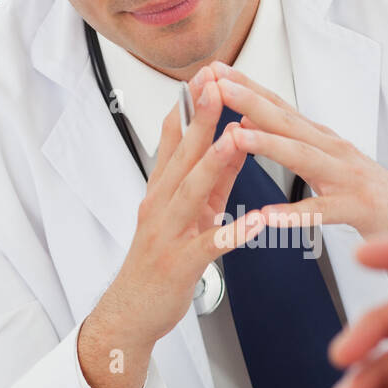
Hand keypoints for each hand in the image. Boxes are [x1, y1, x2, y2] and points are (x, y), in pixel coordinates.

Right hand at [78, 71, 264, 387]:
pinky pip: (209, 247)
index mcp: (162, 192)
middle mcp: (161, 206)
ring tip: (237, 138)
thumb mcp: (180, 212)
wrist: (131, 313)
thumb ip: (204, 177)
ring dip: (214, 164)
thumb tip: (222, 138)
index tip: (208, 74)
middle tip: (218, 85)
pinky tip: (256, 220)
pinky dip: (232, 232)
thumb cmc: (158, 261)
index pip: (177, 142)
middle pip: (183, 158)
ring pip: (192, 194)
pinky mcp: (179, 265)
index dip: (193, 109)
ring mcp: (168, 235)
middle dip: (202, 121)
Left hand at [214, 66, 387, 237]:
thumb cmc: (370, 193)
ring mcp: (346, 178)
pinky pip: (321, 212)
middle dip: (251, 101)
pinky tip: (267, 216)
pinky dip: (293, 214)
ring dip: (269, 144)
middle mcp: (334, 150)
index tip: (215, 70)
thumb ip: (295, 143)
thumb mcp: (329, 162)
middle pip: (288, 121)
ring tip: (237, 136)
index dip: (247, 87)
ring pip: (303, 157)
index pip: (280, 107)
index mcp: (322, 139)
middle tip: (218, 85)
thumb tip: (251, 122)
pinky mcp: (357, 209)